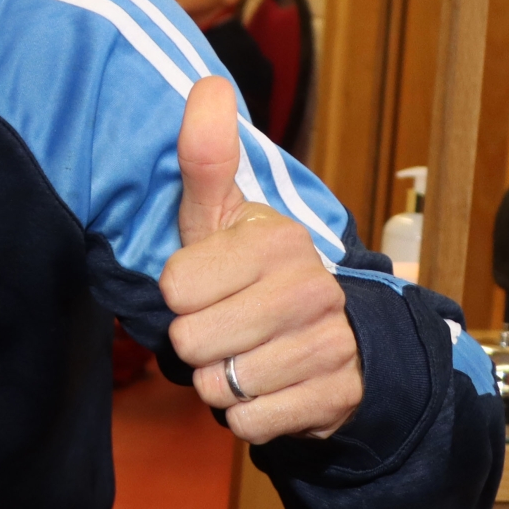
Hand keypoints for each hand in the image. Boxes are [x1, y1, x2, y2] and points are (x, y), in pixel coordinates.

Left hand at [161, 76, 363, 440]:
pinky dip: (245, 415)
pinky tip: (266, 387)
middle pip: (190, 342)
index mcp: (276, 240)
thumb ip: (205, 157)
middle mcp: (311, 288)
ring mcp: (329, 344)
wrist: (333, 337)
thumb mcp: (221, 215)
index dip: (175, 295)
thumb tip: (207, 84)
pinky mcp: (335, 397)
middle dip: (192, 343)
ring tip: (243, 354)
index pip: (172, 288)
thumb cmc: (252, 273)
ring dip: (218, 382)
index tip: (202, 285)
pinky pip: (248, 424)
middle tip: (220, 326)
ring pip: (217, 387)